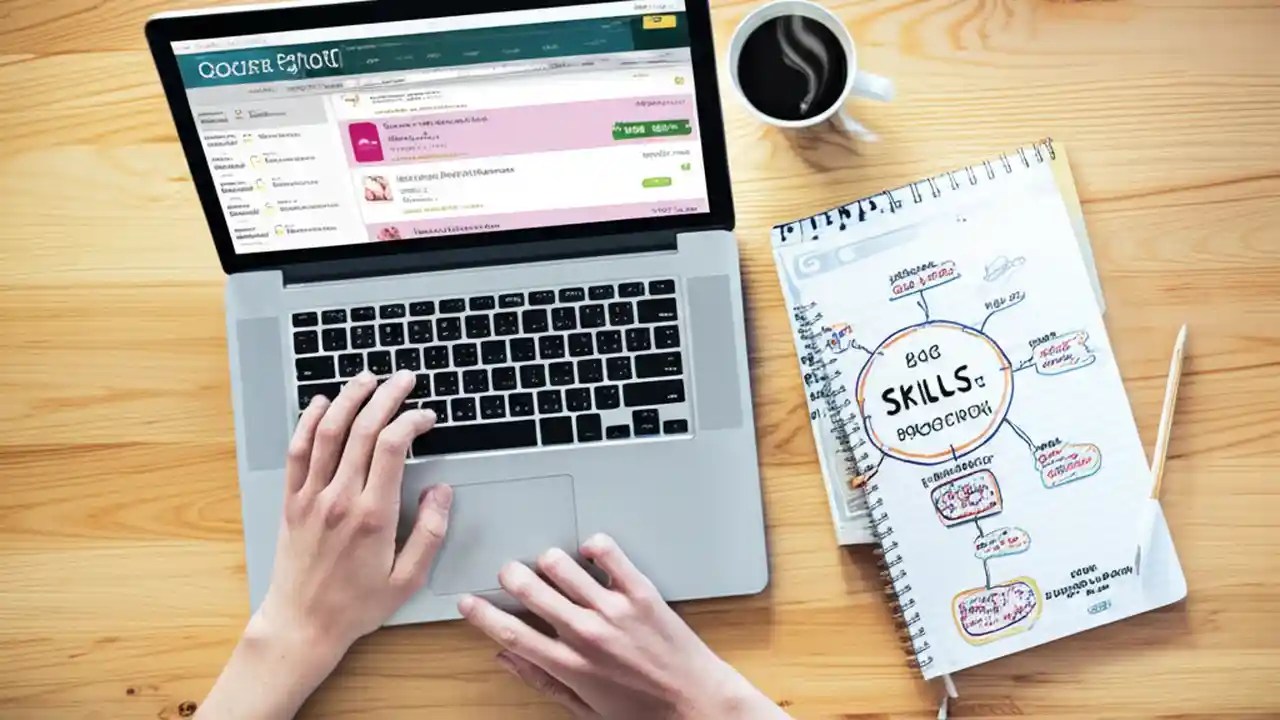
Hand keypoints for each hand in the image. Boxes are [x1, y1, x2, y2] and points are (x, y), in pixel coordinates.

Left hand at [197, 370, 451, 719]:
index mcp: (373, 515)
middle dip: (386, 397)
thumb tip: (441, 492)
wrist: (303, 624)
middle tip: (404, 380)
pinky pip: (297, 451)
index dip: (411, 422)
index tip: (426, 418)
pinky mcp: (291, 502)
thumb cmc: (357, 606)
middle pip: (362, 430)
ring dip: (348, 399)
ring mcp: (311, 497)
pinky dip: (308, 422)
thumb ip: (430, 532)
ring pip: (328, 432)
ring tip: (367, 379)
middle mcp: (339, 499)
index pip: (391, 447)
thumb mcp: (408, 578)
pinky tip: (320, 404)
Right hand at [459, 535, 789, 719]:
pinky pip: (609, 555)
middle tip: (509, 573)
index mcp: (568, 666)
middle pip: (529, 591)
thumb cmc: (643, 713)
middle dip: (510, 576)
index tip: (468, 602)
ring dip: (548, 560)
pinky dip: (594, 547)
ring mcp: (614, 610)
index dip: (482, 615)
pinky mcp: (641, 593)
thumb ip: (542, 681)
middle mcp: (586, 634)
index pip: (510, 633)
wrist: (696, 705)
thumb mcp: (584, 709)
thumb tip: (506, 660)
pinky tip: (590, 552)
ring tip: (549, 563)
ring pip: (561, 566)